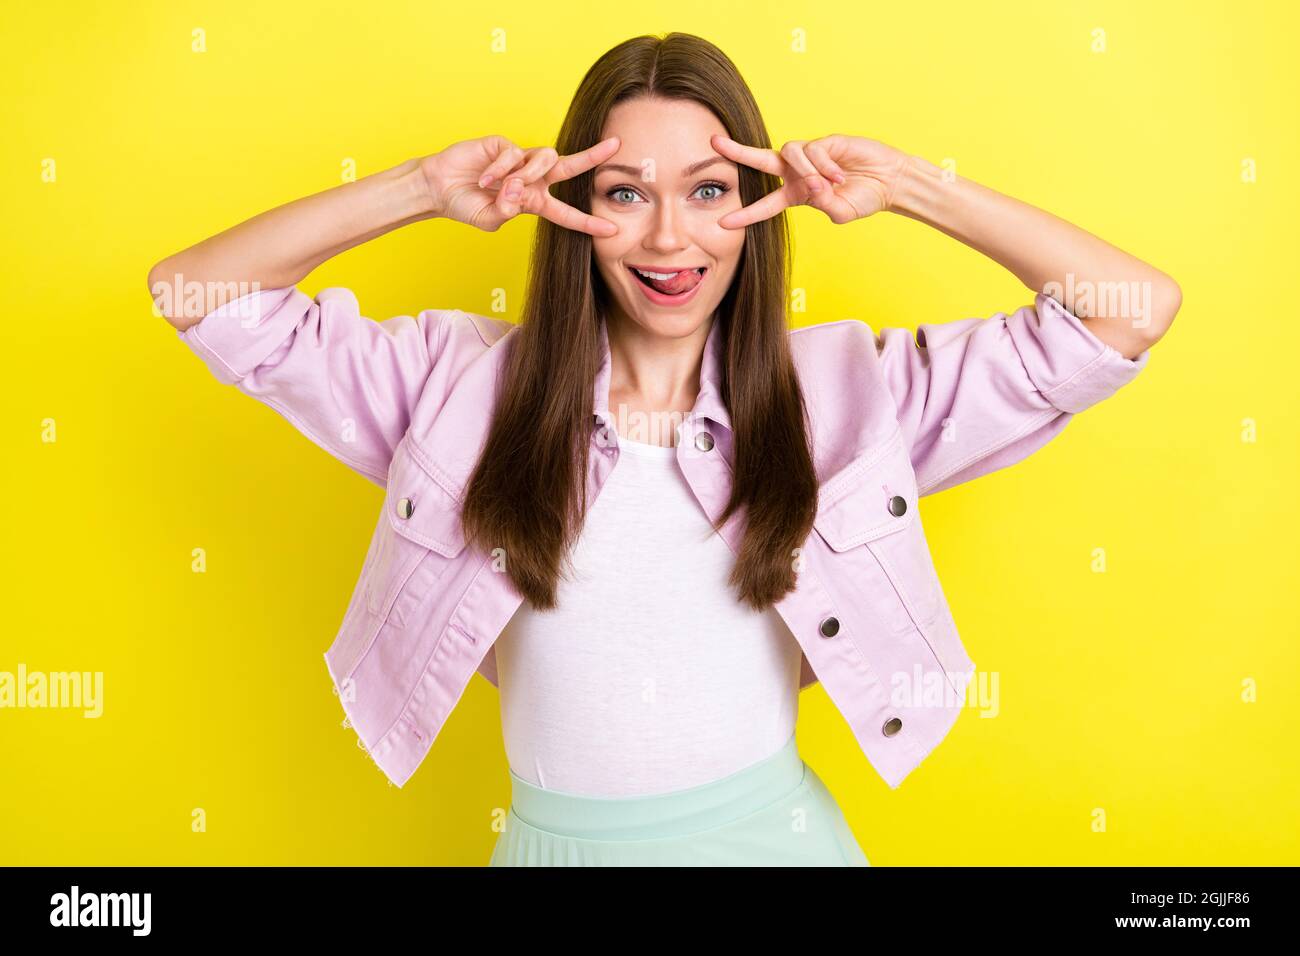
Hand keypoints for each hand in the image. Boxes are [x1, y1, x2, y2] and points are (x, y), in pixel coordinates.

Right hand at [420, 135, 620, 236]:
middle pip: (569, 167)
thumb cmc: (465, 205)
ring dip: (528, 175)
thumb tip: (517, 195)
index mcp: (533, 201)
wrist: (438, 188)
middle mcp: (531, 179)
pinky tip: (484, 179)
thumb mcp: (489, 220)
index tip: (612, 229)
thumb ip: (506, 212)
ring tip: (506, 187)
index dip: (587, 222)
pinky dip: (500, 170)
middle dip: (592, 157)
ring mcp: (519, 160)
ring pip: (544, 160)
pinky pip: (513, 155)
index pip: (566, 213)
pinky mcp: (503, 145)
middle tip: (616, 146)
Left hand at [710, 134, 913, 227]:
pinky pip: (813, 151)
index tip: (723, 224)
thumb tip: (812, 187)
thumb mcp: (842, 213)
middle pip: (761, 159)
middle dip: (737, 152)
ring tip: (827, 185)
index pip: (765, 205)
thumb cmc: (865, 198)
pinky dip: (824, 166)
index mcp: (796, 194)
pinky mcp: (826, 141)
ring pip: (790, 156)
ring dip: (806, 173)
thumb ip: (824, 205)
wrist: (890, 181)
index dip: (746, 215)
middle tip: (714, 144)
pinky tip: (840, 175)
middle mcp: (798, 173)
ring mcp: (811, 155)